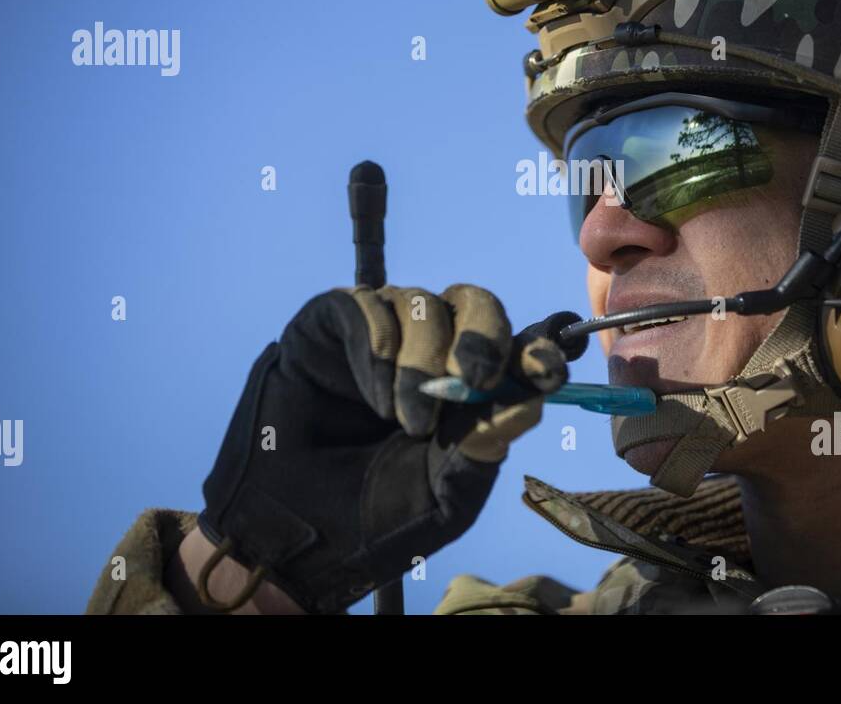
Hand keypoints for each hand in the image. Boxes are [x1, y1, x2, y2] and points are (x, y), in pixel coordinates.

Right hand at [195, 285, 567, 613]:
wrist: (292, 536)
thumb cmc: (373, 520)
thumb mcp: (445, 493)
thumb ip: (485, 446)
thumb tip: (531, 400)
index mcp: (467, 389)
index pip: (515, 346)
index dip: (538, 347)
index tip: (548, 367)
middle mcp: (429, 349)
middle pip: (474, 304)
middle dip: (482, 337)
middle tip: (475, 380)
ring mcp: (378, 332)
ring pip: (421, 304)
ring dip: (422, 362)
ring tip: (406, 421)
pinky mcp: (328, 324)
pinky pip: (364, 308)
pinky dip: (377, 350)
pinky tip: (374, 400)